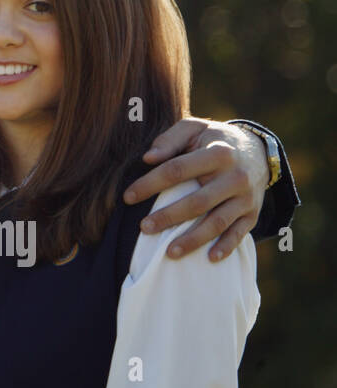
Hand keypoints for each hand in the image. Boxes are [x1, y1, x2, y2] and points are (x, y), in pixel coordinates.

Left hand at [124, 118, 266, 262]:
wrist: (258, 151)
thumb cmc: (213, 139)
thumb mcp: (194, 128)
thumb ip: (169, 140)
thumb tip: (148, 158)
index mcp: (217, 153)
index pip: (177, 170)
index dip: (150, 184)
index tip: (128, 197)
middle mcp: (235, 177)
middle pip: (197, 201)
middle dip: (169, 217)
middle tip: (144, 228)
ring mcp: (246, 197)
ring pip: (218, 222)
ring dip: (194, 239)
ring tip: (170, 252)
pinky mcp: (253, 213)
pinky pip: (240, 233)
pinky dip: (226, 247)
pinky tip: (210, 258)